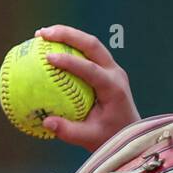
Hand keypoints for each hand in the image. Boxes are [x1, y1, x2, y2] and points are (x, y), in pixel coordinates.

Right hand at [35, 24, 141, 151]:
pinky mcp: (107, 69)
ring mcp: (113, 68)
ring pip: (91, 43)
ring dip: (68, 35)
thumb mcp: (90, 138)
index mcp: (113, 88)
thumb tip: (45, 121)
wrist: (130, 133)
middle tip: (43, 35)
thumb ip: (69, 131)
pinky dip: (70, 45)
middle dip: (67, 35)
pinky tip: (50, 46)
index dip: (70, 61)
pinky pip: (88, 52)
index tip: (48, 58)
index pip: (91, 69)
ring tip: (42, 34)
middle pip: (93, 44)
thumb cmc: (110, 137)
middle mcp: (115, 73)